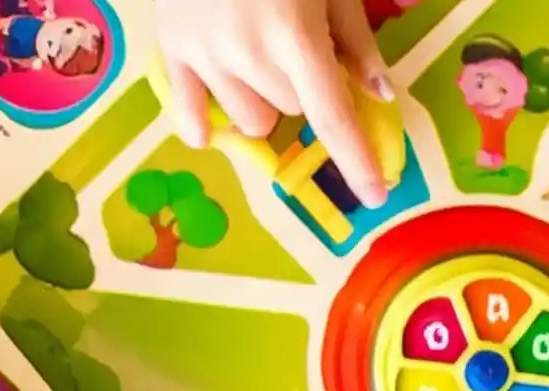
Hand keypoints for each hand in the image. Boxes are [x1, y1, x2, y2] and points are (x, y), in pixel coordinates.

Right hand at [155, 0, 390, 206]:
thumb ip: (354, 39)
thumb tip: (380, 94)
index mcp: (294, 37)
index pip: (332, 117)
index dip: (356, 159)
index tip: (376, 194)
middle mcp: (247, 57)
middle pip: (292, 111)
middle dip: (304, 88)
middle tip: (297, 46)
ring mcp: (202, 56)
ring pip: (250, 118)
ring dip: (263, 100)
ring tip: (256, 54)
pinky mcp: (168, 47)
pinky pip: (189, 113)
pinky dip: (203, 123)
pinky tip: (209, 128)